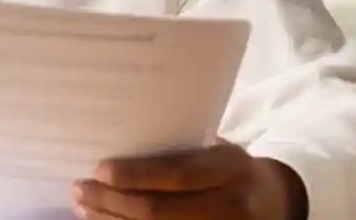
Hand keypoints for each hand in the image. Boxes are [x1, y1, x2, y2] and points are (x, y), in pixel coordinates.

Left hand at [70, 141, 306, 219]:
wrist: (275, 202)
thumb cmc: (231, 169)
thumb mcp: (217, 151)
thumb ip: (179, 151)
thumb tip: (118, 143)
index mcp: (230, 169)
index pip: (177, 175)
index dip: (135, 175)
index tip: (100, 170)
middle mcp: (229, 205)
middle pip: (159, 212)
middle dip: (113, 202)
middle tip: (80, 190)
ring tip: (84, 208)